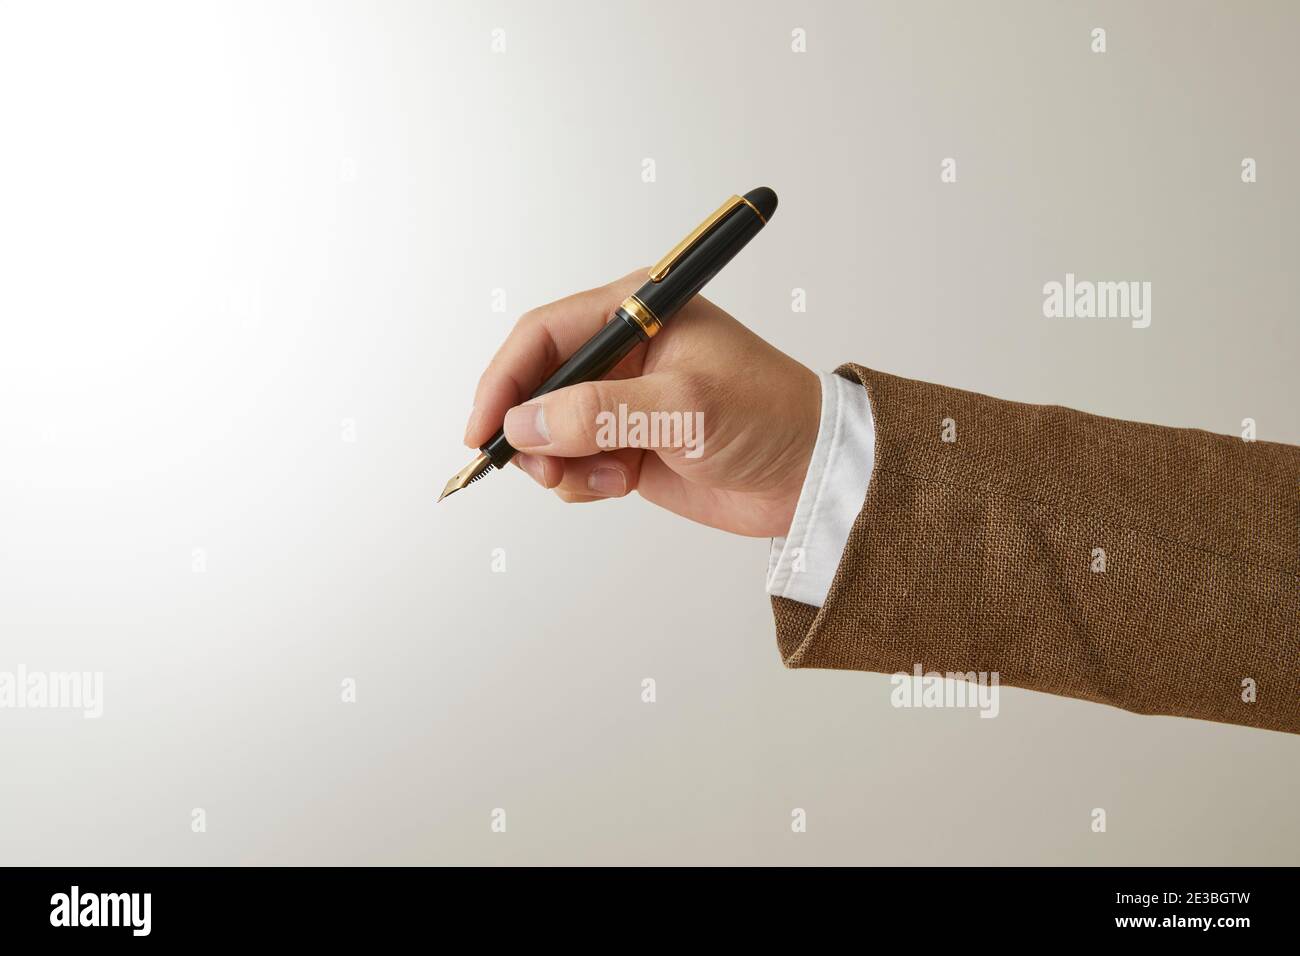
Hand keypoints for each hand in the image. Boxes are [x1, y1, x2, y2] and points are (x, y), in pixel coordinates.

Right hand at [464, 270, 820, 537]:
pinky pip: (573, 465)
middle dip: (532, 431)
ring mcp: (622, 403)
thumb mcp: (685, 406)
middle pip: (536, 385)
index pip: (543, 334)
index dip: (504, 379)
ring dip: (564, 464)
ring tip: (615, 477)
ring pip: (550, 433)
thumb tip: (525, 423)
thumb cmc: (768, 417)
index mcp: (636, 313)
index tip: (483, 429)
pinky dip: (585, 483)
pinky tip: (627, 484)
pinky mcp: (627, 445)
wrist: (811, 475)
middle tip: (545, 471)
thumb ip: (601, 412)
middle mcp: (622, 353)